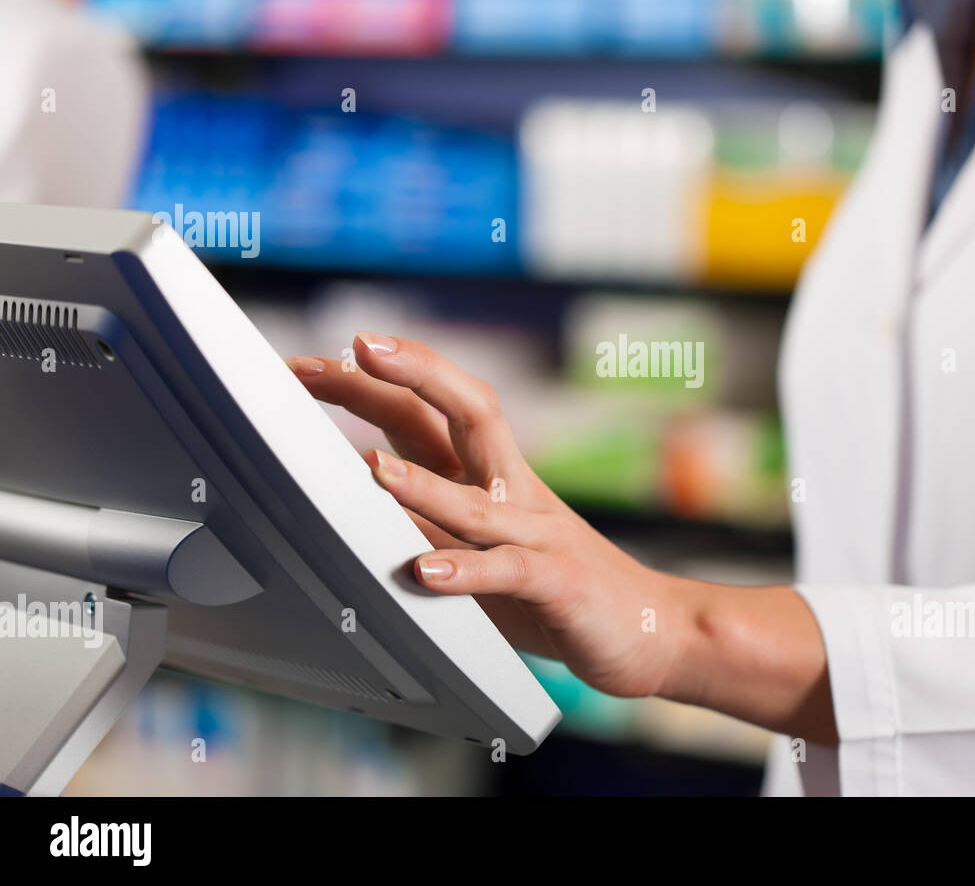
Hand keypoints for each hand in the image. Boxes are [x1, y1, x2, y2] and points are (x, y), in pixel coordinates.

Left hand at [287, 332, 833, 739]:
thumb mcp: (485, 548)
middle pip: (470, 412)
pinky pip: (509, 572)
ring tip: (372, 471)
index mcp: (496, 478)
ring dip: (424, 484)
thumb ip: (432, 520)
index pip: (434, 409)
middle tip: (355, 349)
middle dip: (412, 375)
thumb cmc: (561, 591)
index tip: (313, 362)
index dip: (378, 380)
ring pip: (479, 500)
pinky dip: (466, 571)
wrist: (658, 628)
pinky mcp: (559, 583)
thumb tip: (352, 500)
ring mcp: (541, 534)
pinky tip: (426, 573)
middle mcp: (517, 493)